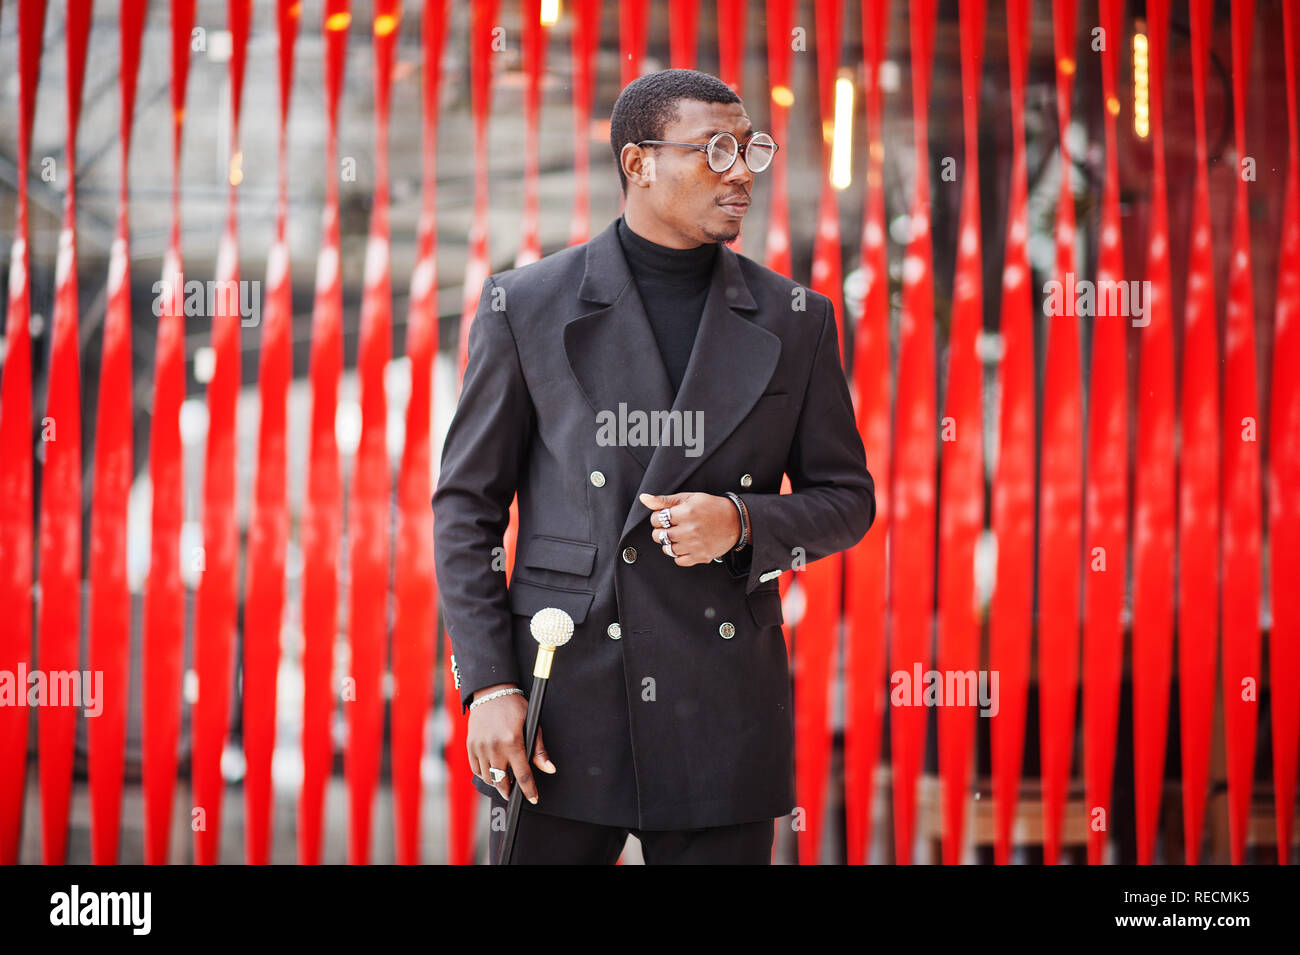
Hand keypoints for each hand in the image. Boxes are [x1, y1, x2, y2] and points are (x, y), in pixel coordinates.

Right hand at [466, 683, 556, 803]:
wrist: (491, 692)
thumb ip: (539, 749)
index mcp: (513, 742)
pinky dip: (484, 774)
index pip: (523, 775)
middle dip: (510, 791)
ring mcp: (480, 747)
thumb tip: (549, 769)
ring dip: (497, 783)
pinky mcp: (470, 746)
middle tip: (514, 793)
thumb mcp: (532, 724)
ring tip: (504, 780)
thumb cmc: (514, 707)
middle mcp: (495, 747)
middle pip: (502, 781)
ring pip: (488, 778)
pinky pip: (476, 769)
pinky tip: (492, 771)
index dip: (529, 790)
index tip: (533, 798)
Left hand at [639, 492, 741, 566]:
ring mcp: (695, 545)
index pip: (657, 519)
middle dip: (660, 531)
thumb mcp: (689, 498)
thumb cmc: (712, 507)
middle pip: (659, 536)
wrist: (735, 521)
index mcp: (687, 512)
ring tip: (678, 536)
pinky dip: (678, 554)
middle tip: (670, 527)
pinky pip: (679, 560)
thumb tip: (644, 499)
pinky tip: (685, 545)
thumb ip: (665, 500)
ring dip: (669, 543)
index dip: (658, 517)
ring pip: (667, 549)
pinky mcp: (700, 556)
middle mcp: (690, 529)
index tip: (666, 516)